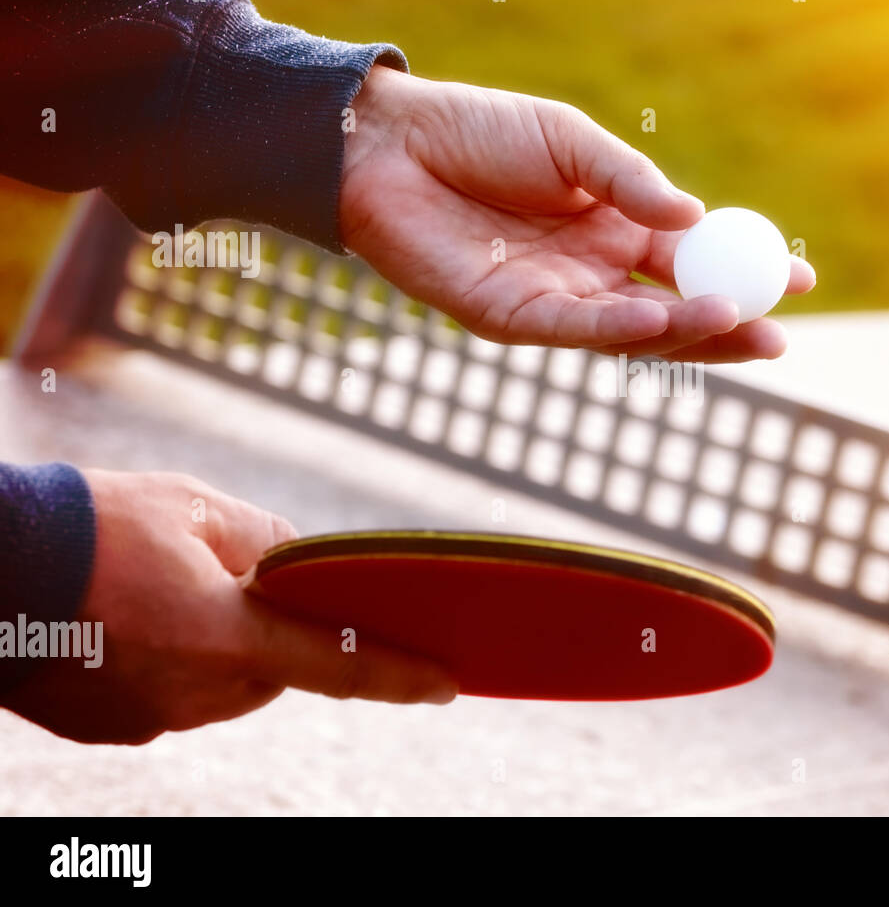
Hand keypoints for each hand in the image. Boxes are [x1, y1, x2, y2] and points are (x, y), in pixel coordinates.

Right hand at [1, 470, 455, 744]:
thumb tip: (302, 568)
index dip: (399, 675)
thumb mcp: (196, 509)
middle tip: (230, 581)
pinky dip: (172, 662)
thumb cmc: (92, 524)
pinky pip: (175, 696)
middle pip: (274, 670)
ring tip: (166, 592)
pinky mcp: (116, 728)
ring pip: (225, 685)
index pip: (339, 664)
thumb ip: (267, 543)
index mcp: (226, 639)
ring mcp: (153, 719)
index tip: (447, 684)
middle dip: (270, 631)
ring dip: (219, 646)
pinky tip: (133, 620)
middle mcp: (196, 694)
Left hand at [339, 67, 814, 361]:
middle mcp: (589, 271)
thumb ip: (631, 184)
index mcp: (611, 226)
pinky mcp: (508, 317)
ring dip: (687, 332)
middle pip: (671, 309)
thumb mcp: (571, 142)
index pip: (691, 259)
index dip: (743, 271)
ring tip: (744, 325)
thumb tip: (699, 220)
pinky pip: (574, 329)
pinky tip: (664, 322)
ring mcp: (552, 299)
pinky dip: (620, 329)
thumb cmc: (479, 131)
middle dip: (728, 324)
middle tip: (780, 334)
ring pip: (631, 330)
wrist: (390, 143)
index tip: (799, 277)